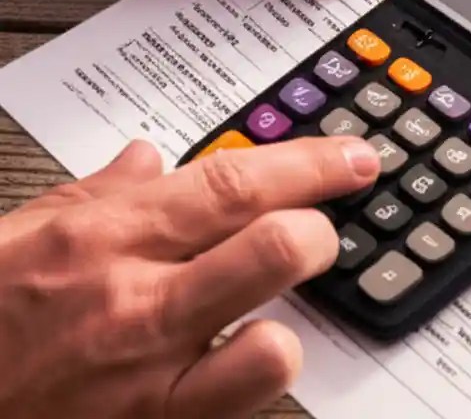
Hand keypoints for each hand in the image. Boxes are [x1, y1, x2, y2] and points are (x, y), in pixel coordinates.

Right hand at [0, 136, 379, 417]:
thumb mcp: (15, 235)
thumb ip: (95, 194)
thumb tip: (148, 159)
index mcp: (101, 238)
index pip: (235, 185)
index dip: (311, 167)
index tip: (354, 159)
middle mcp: (133, 304)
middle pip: (276, 249)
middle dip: (320, 234)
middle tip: (319, 231)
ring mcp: (148, 380)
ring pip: (275, 345)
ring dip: (293, 321)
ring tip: (276, 308)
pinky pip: (243, 403)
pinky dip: (256, 377)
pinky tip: (240, 362)